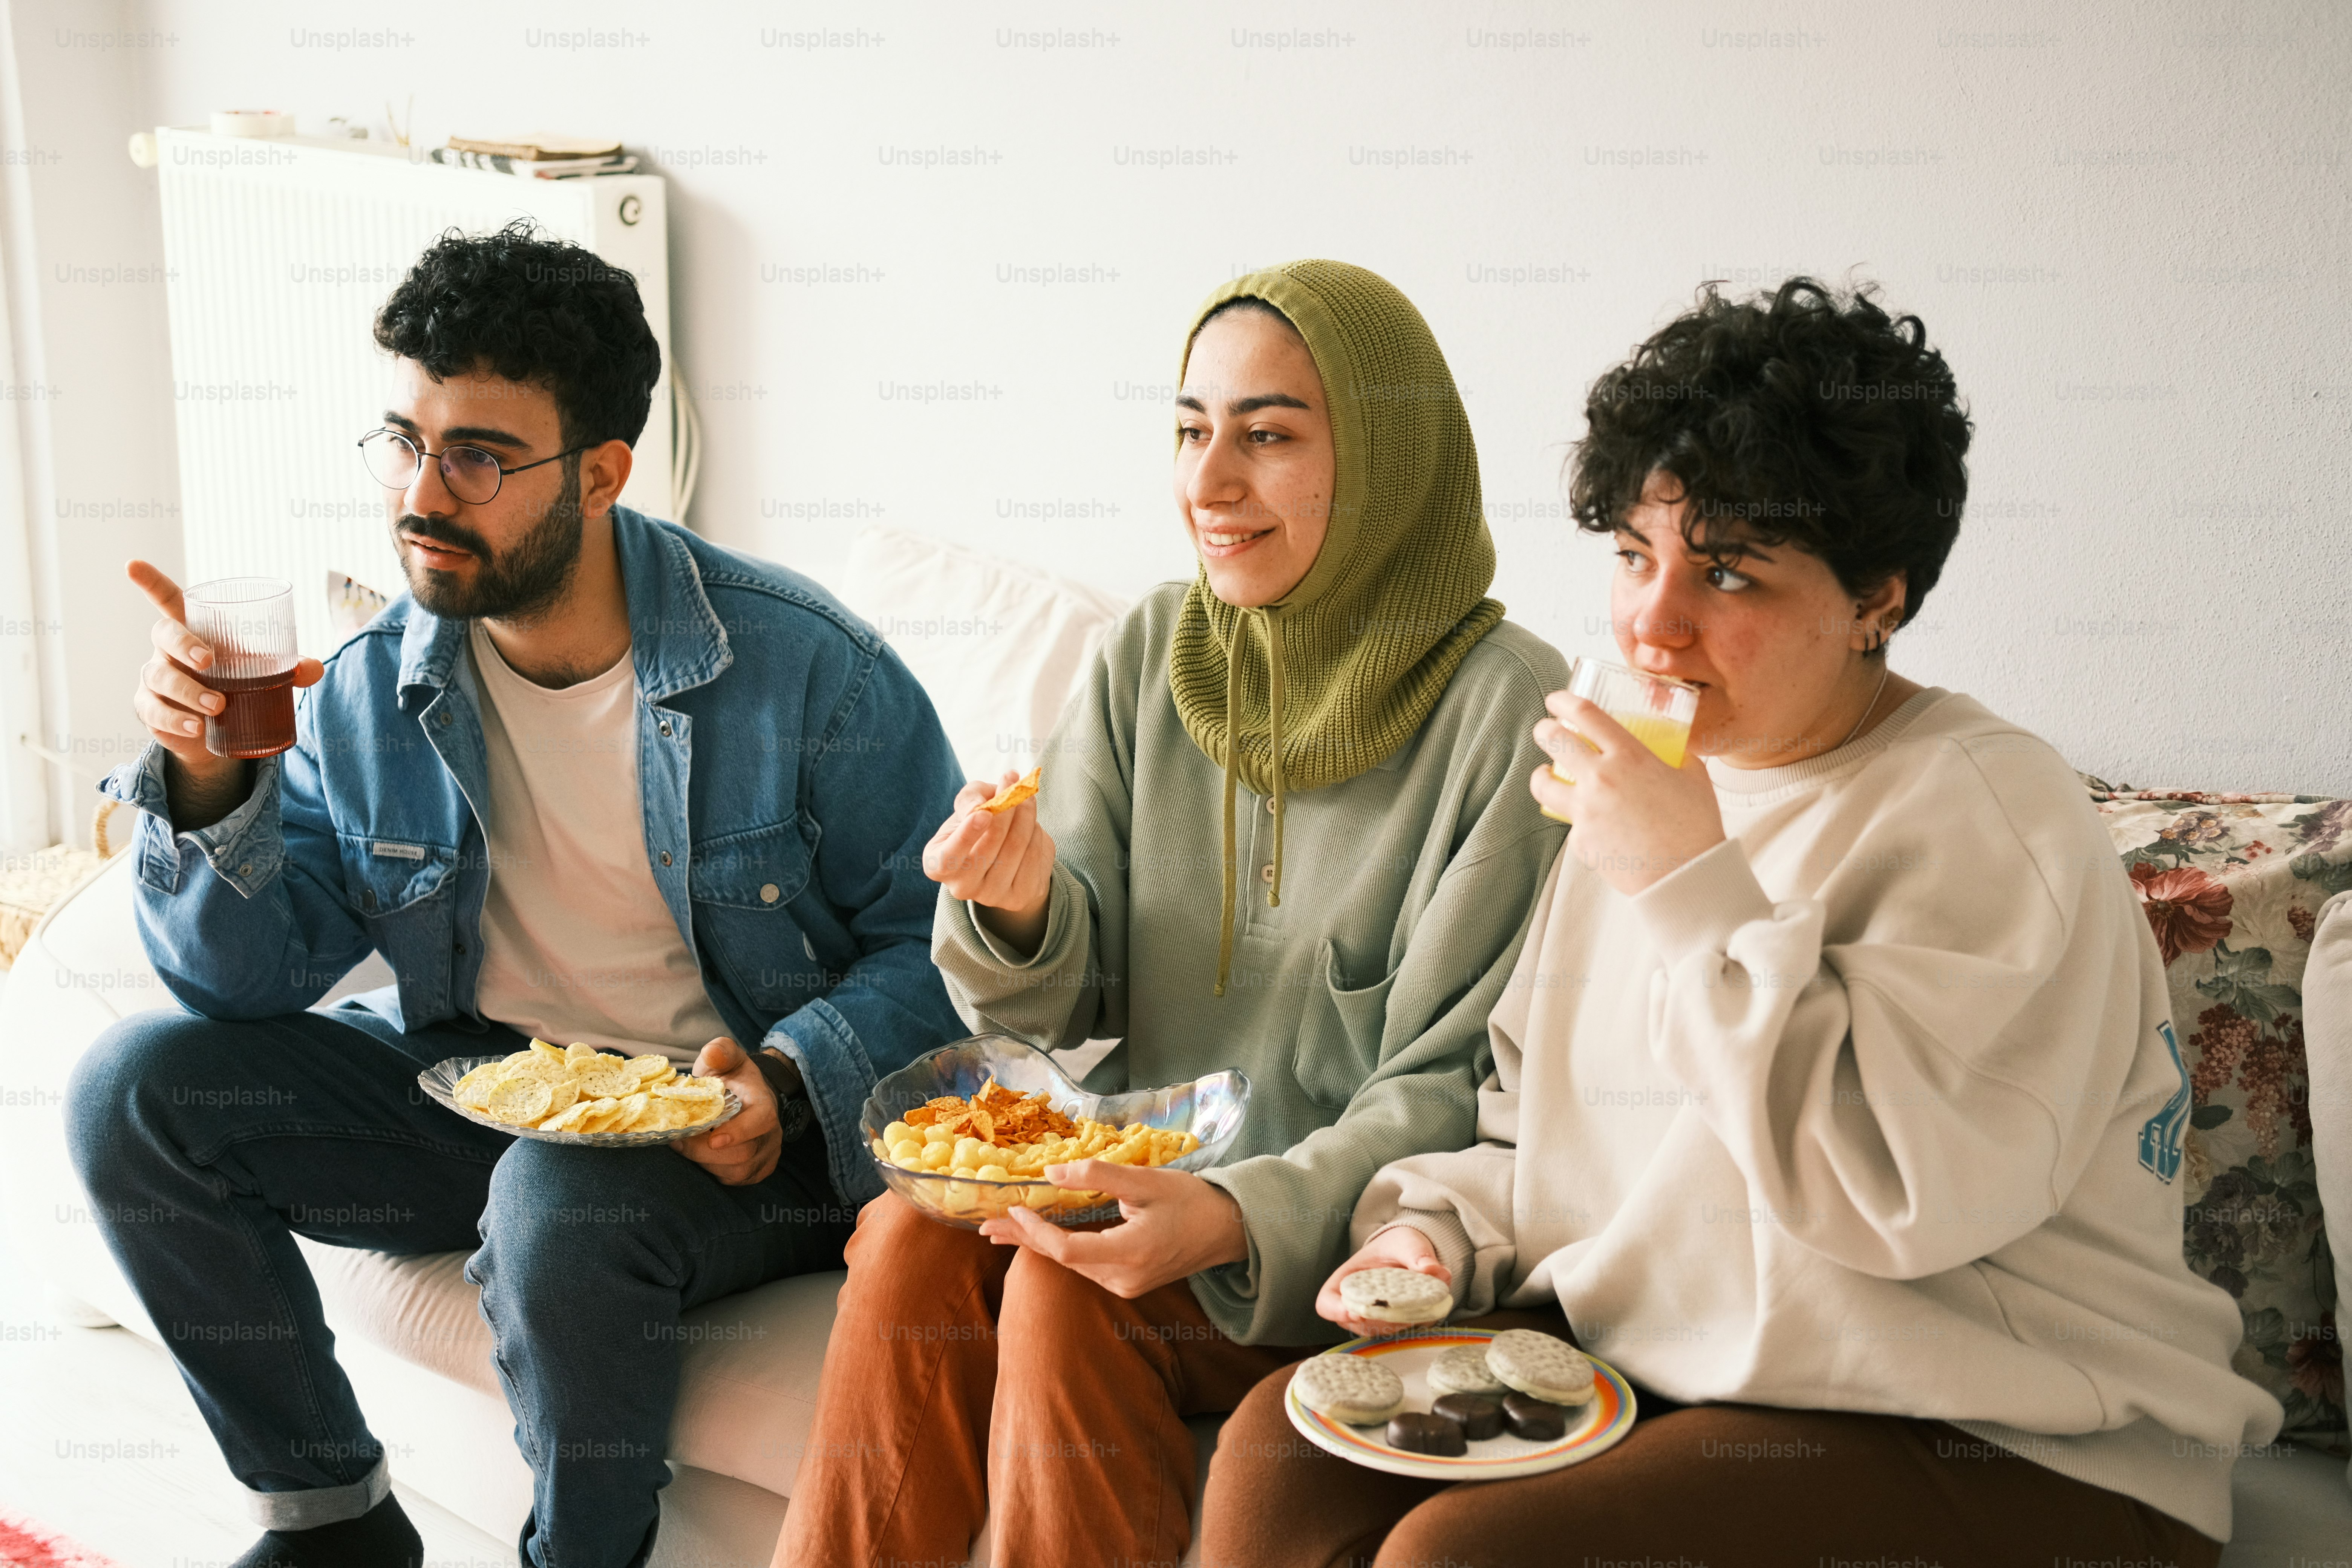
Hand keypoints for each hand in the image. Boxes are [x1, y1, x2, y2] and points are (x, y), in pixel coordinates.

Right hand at [129, 560, 323, 828]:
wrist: (217, 730)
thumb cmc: (237, 683)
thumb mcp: (263, 672)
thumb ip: (289, 667)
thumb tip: (315, 668)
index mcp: (194, 629)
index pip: (167, 599)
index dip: (151, 582)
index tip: (133, 565)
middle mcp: (167, 649)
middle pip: (164, 635)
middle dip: (184, 645)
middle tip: (209, 662)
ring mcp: (154, 678)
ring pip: (160, 676)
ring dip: (188, 691)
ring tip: (217, 707)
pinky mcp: (149, 708)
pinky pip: (155, 711)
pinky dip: (175, 720)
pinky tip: (196, 727)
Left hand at [674, 1037, 782, 1185]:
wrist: (745, 1094)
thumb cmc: (731, 1076)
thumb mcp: (724, 1057)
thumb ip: (720, 1051)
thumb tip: (712, 1054)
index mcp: (764, 1103)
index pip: (761, 1120)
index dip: (739, 1132)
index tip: (712, 1138)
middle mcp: (771, 1132)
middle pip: (743, 1154)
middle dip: (705, 1152)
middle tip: (677, 1141)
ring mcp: (766, 1153)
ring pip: (738, 1172)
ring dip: (707, 1164)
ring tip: (686, 1147)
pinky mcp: (758, 1169)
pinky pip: (736, 1180)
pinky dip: (714, 1172)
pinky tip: (701, 1157)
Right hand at [922, 770, 1055, 955]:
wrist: (1004, 851)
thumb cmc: (979, 823)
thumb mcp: (968, 804)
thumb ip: (969, 799)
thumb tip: (978, 805)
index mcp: (938, 865)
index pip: (948, 857)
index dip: (966, 836)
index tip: (984, 813)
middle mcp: (961, 887)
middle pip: (989, 847)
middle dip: (1007, 811)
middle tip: (1017, 786)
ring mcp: (990, 896)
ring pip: (1015, 849)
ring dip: (1026, 817)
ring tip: (1027, 799)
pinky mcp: (1018, 898)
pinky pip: (1033, 857)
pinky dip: (1036, 834)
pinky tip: (1033, 826)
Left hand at [976, 1161, 1246, 1297]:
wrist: (1227, 1230)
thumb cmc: (1190, 1201)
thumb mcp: (1145, 1181)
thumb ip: (1098, 1175)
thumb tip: (1051, 1171)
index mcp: (1130, 1254)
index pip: (1068, 1250)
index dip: (1036, 1231)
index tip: (1014, 1207)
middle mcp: (1124, 1279)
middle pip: (1063, 1260)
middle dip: (1025, 1239)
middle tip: (987, 1225)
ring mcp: (1126, 1286)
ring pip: (1071, 1265)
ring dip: (1038, 1245)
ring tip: (1005, 1229)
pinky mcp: (1128, 1283)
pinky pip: (1085, 1267)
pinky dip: (1060, 1250)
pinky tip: (1040, 1239)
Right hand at [1316, 1225, 1453, 1341]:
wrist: (1412, 1251)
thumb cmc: (1399, 1243)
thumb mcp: (1407, 1242)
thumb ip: (1417, 1254)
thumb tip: (1434, 1270)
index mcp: (1346, 1279)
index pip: (1326, 1302)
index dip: (1336, 1311)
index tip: (1356, 1312)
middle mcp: (1354, 1302)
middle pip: (1354, 1323)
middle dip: (1380, 1318)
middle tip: (1406, 1307)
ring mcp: (1372, 1316)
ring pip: (1378, 1330)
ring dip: (1399, 1322)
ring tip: (1421, 1304)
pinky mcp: (1392, 1323)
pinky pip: (1399, 1331)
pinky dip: (1413, 1323)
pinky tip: (1427, 1308)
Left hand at [1528, 692, 1725, 897]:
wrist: (1686, 877)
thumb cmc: (1696, 826)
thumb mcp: (1694, 776)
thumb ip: (1676, 755)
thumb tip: (1670, 746)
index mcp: (1629, 756)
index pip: (1585, 714)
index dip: (1564, 701)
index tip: (1556, 699)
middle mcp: (1600, 778)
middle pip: (1553, 740)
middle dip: (1544, 729)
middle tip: (1546, 729)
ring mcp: (1585, 811)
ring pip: (1543, 784)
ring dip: (1542, 774)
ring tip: (1547, 773)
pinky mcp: (1580, 840)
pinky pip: (1571, 822)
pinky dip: (1578, 818)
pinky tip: (1593, 822)